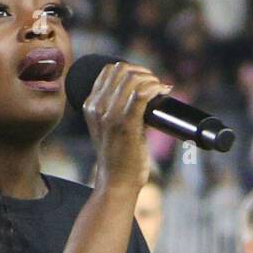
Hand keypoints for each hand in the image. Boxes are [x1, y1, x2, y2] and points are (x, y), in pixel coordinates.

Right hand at [82, 61, 171, 193]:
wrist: (117, 183)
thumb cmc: (119, 158)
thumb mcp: (109, 128)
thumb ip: (117, 109)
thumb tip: (145, 91)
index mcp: (90, 105)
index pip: (109, 70)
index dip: (131, 69)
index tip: (145, 81)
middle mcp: (97, 107)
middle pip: (121, 70)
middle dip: (144, 73)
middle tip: (156, 85)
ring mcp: (110, 115)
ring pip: (133, 79)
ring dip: (152, 80)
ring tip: (161, 90)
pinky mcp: (126, 124)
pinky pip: (142, 94)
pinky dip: (155, 88)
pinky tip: (162, 92)